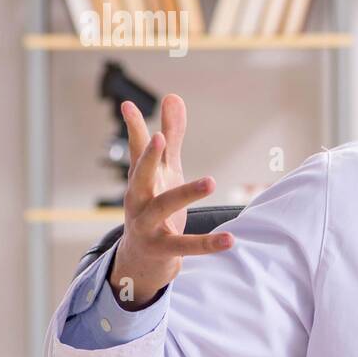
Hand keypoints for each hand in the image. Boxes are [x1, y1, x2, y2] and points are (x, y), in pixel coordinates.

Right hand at [109, 93, 231, 309]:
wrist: (140, 260)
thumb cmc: (154, 207)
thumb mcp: (166, 172)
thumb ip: (172, 138)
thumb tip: (173, 96)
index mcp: (142, 180)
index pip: (138, 151)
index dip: (135, 128)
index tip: (127, 104)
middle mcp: (139, 200)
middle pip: (140, 175)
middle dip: (148, 157)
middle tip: (158, 137)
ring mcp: (147, 225)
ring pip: (163, 206)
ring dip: (186, 193)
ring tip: (211, 180)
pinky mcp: (162, 248)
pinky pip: (185, 245)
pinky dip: (207, 243)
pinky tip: (230, 239)